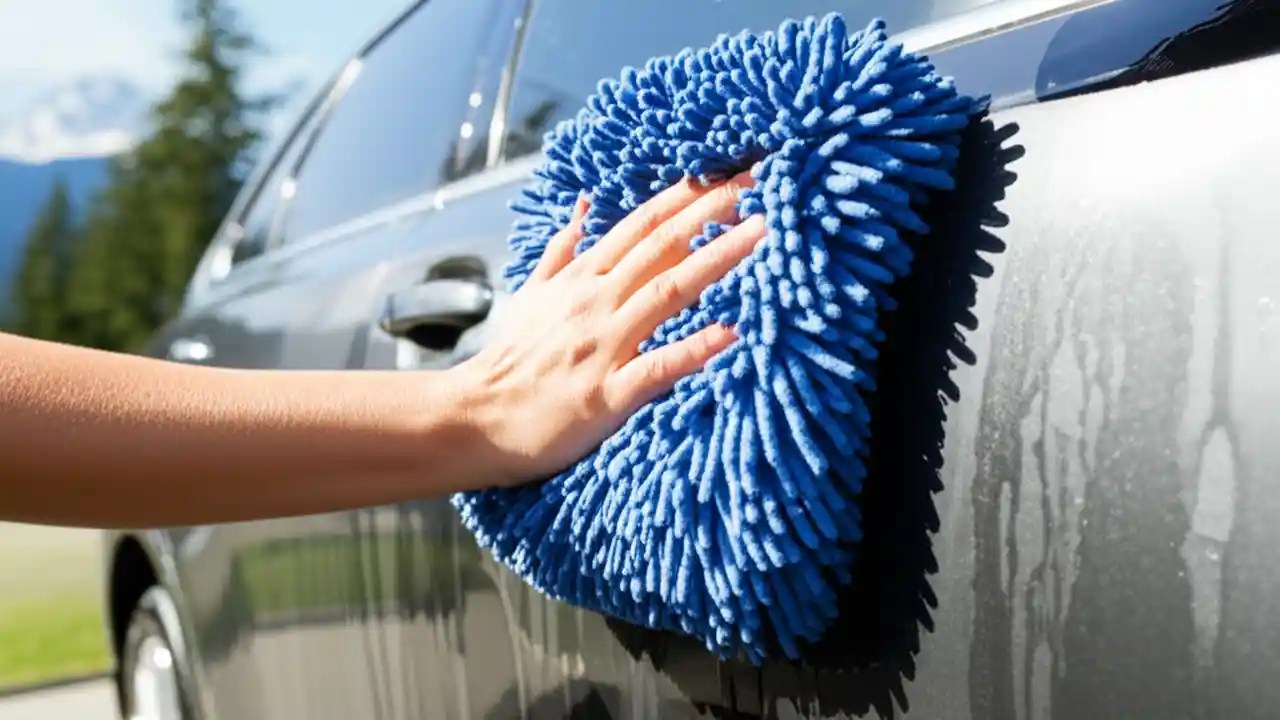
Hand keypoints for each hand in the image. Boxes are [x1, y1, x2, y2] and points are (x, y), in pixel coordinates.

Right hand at [456, 172, 762, 485]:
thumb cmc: (510, 361)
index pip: (642, 225)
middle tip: (760, 183)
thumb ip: (561, 250)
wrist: (476, 419)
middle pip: (663, 245)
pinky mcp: (607, 393)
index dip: (687, 196)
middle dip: (713, 211)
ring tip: (761, 235)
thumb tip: (582, 207)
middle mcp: (596, 302)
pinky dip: (695, 348)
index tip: (729, 173)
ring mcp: (603, 345)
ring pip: (668, 292)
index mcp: (582, 279)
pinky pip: (658, 366)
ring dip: (717, 260)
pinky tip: (733, 333)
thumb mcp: (531, 295)